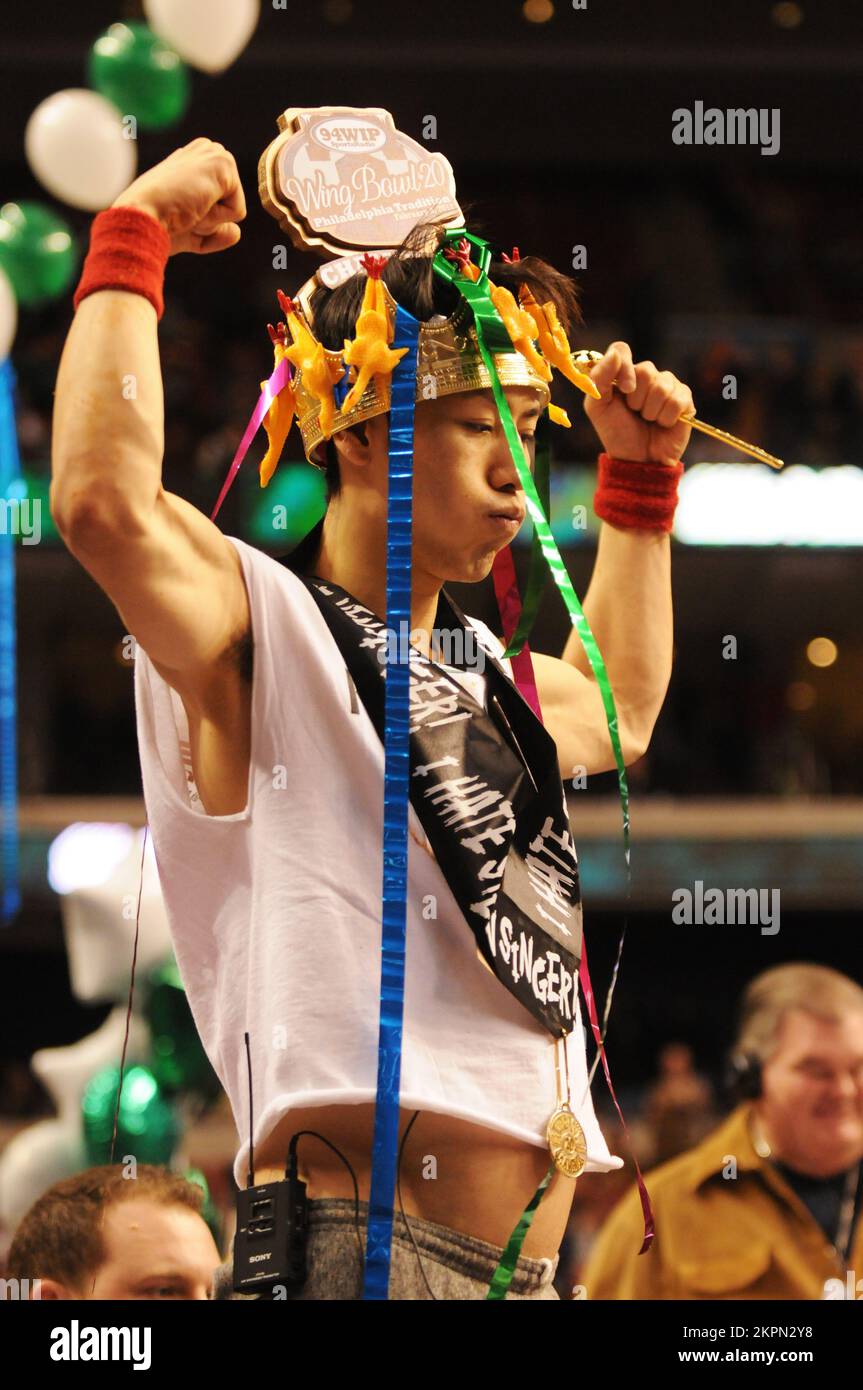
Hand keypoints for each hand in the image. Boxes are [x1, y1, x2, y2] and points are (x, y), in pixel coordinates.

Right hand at [111, 138, 246, 256]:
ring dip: (212, 221)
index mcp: (196, 160)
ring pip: (234, 208)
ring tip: (187, 208)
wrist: (142, 216)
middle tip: (182, 211)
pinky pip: (238, 212)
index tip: (177, 210)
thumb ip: (215, 233)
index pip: (221, 204)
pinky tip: (194, 205)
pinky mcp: (224, 165)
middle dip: (210, 220)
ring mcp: (215, 154)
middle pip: (230, 205)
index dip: (203, 220)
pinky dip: (216, 219)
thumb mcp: (191, 231)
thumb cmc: (157, 222)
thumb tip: (237, 233)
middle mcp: (207, 152)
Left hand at [582, 341, 693, 465]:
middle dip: (637, 398)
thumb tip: (616, 353)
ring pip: (662, 385)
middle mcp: (646, 376)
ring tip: (648, 420)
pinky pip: (678, 399)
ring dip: (651, 411)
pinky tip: (663, 424)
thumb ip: (599, 378)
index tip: (624, 391)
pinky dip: (667, 417)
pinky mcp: (684, 399)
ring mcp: (667, 385)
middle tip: (635, 413)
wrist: (637, 460)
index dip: (624, 368)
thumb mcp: (597, 407)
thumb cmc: (617, 434)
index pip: (622, 350)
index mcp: (622, 374)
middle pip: (646, 369)